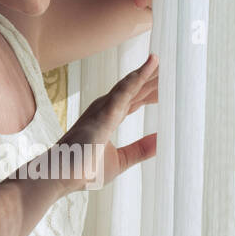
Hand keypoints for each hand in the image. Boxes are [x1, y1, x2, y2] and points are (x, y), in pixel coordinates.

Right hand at [53, 52, 158, 191]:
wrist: (60, 177)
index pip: (135, 99)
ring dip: (149, 71)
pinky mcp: (103, 114)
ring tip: (167, 58)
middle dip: (154, 77)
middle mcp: (105, 108)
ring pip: (131, 83)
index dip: (151, 91)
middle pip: (135, 87)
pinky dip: (139, 76)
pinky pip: (124, 91)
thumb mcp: (121, 160)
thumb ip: (140, 149)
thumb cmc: (82, 170)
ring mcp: (103, 109)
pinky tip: (152, 64)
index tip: (169, 85)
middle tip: (174, 67)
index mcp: (108, 118)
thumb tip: (161, 141)